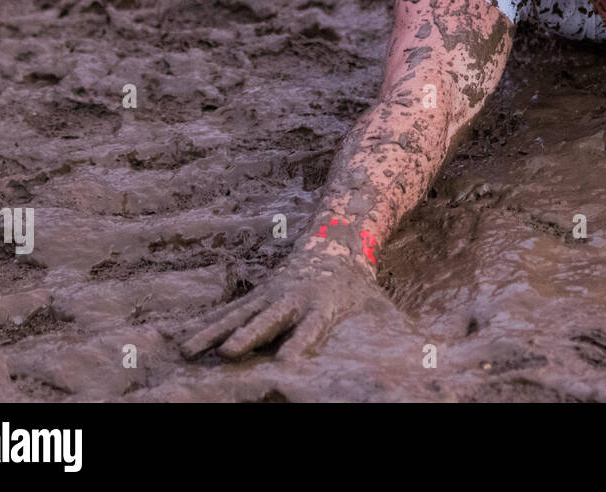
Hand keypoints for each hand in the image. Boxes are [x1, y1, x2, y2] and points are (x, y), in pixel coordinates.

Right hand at [176, 225, 405, 360]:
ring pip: (237, 314)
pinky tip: (179, 340)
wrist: (335, 241)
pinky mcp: (256, 296)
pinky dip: (203, 325)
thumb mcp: (375, 305)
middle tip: (228, 353)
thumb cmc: (358, 285)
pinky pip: (226, 313)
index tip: (288, 365)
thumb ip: (387, 330)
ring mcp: (270, 296)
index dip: (299, 345)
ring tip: (187, 352)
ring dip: (212, 333)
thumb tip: (426, 354)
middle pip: (268, 319)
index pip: (310, 328)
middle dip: (248, 335)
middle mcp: (292, 300)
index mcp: (322, 305)